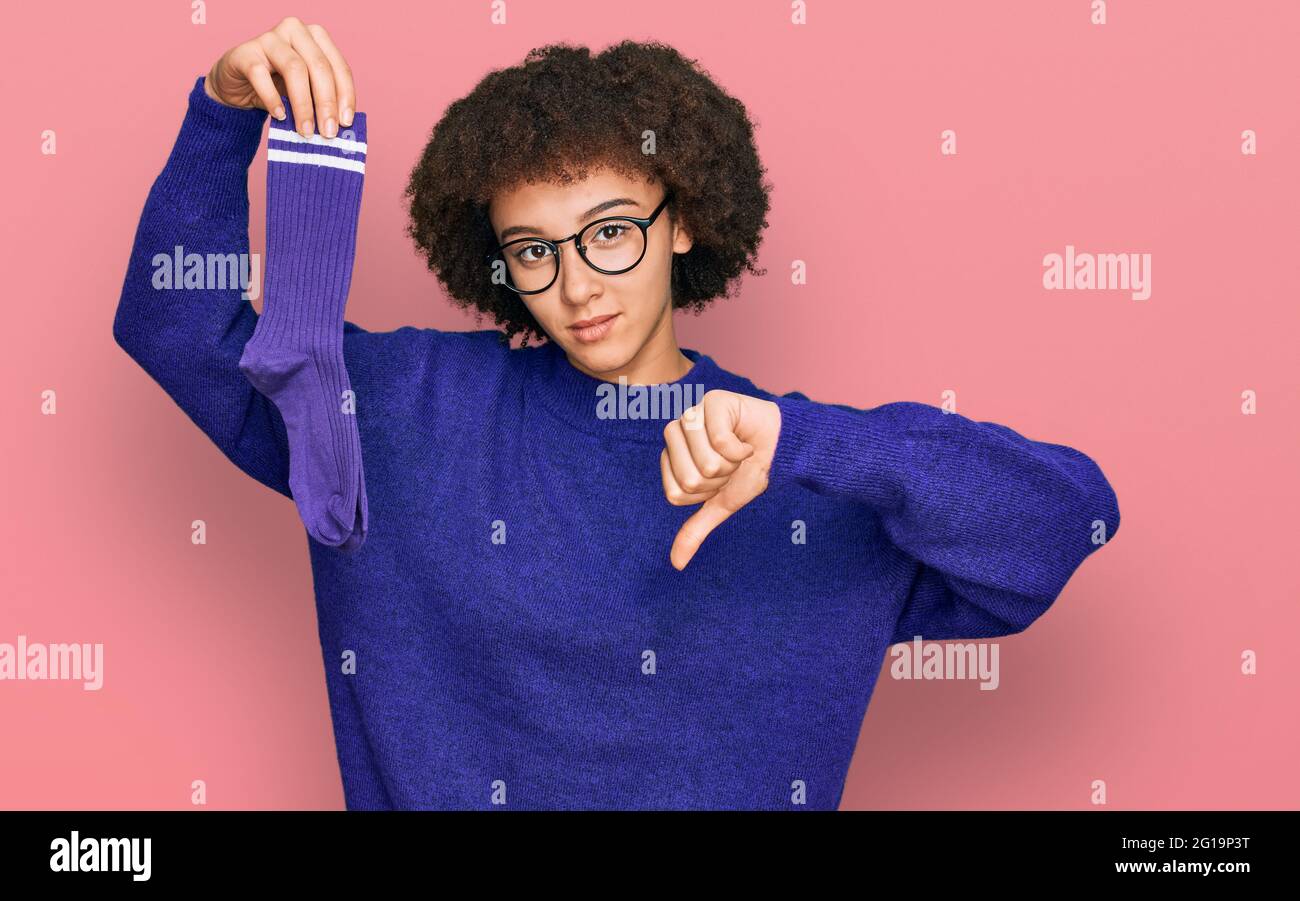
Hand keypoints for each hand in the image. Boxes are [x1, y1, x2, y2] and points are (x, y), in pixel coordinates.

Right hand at [204, 17, 355, 137]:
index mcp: (316, 38)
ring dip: (303, 104)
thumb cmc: (278, 87)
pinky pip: (260, 74)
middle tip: (328, 133)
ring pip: (294, 68)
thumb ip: (322, 102)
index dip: (346, 96)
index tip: (346, 123)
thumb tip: (340, 126)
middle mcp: (294, 31)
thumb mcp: (306, 93)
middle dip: (326, 103)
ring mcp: (268, 39)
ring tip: (306, 131)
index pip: (338, 67)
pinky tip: (280, 116)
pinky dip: (272, 98)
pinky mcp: (245, 53)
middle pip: (319, 66)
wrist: (237, 85)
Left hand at [660, 389, 781, 569]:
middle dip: (719, 480)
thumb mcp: (721, 504)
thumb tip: (676, 563)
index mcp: (670, 456)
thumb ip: (696, 529)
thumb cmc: (749, 472)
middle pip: (688, 478)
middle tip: (730, 464)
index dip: (704, 493)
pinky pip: (718, 440)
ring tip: (738, 450)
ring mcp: (692, 413)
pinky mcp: (712, 401)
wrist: (782, 449)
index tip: (718, 480)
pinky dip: (739, 449)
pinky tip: (744, 439)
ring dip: (731, 464)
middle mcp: (675, 432)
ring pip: (704, 461)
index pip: (675, 492)